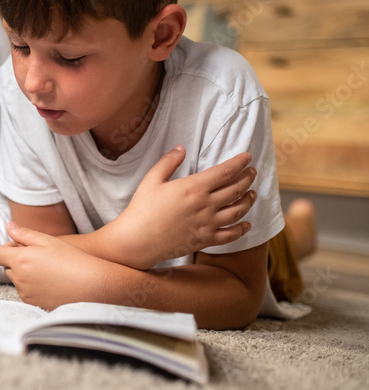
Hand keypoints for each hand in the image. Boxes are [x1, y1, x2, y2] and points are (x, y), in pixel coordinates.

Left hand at [0, 222, 101, 309]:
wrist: (92, 284)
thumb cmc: (71, 258)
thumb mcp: (48, 240)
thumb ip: (24, 233)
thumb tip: (9, 226)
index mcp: (20, 260)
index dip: (8, 249)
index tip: (23, 247)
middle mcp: (19, 278)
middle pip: (8, 268)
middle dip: (17, 261)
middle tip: (39, 257)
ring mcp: (26, 293)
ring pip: (18, 281)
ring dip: (25, 274)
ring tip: (49, 270)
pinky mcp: (34, 303)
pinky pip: (27, 293)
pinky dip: (34, 287)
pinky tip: (52, 282)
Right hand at [107, 146, 256, 268]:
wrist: (137, 240)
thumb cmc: (141, 209)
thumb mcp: (151, 180)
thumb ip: (168, 162)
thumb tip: (181, 148)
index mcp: (193, 187)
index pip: (226, 171)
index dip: (240, 162)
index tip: (247, 157)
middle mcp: (205, 205)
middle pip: (236, 189)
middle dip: (248, 178)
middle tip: (252, 172)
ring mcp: (208, 224)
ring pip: (238, 210)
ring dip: (249, 200)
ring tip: (252, 193)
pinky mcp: (205, 240)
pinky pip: (231, 235)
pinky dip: (242, 229)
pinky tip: (247, 224)